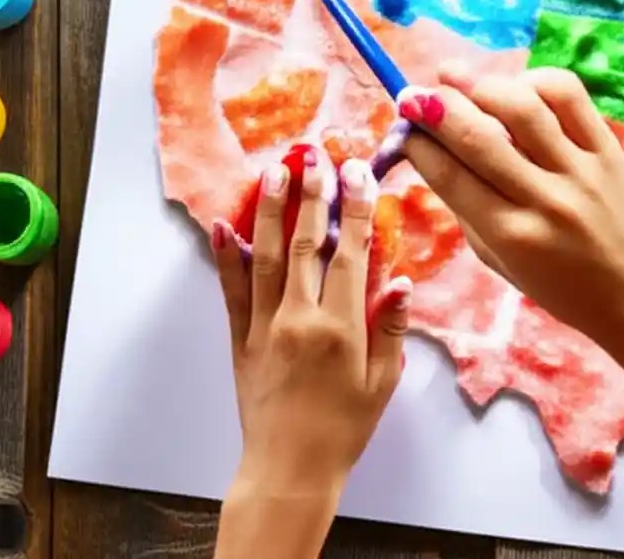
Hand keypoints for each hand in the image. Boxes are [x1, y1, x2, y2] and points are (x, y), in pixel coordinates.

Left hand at [209, 150, 410, 501]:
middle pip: (305, 243)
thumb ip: (389, 328)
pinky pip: (231, 290)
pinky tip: (221, 225)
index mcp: (340, 328)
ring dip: (269, 210)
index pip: (351, 254)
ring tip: (274, 171)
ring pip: (264, 256)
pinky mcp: (239, 339)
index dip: (356, 209)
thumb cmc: (344, 429)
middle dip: (312, 194)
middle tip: (316, 154)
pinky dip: (225, 256)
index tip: (359, 173)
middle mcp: (298, 318)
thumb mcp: (382, 382)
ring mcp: (263, 326)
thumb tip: (402, 280)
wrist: (290, 469)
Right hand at [397, 64, 623, 351]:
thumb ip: (467, 212)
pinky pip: (569, 97)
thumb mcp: (500, 264)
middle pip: (477, 136)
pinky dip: (535, 81)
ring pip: (522, 106)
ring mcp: (581, 170)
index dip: (417, 145)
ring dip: (478, 84)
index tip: (401, 129)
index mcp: (512, 236)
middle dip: (435, 108)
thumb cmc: (563, 290)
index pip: (450, 175)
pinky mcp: (609, 150)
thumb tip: (433, 155)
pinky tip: (515, 88)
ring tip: (451, 75)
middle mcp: (545, 199)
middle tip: (412, 96)